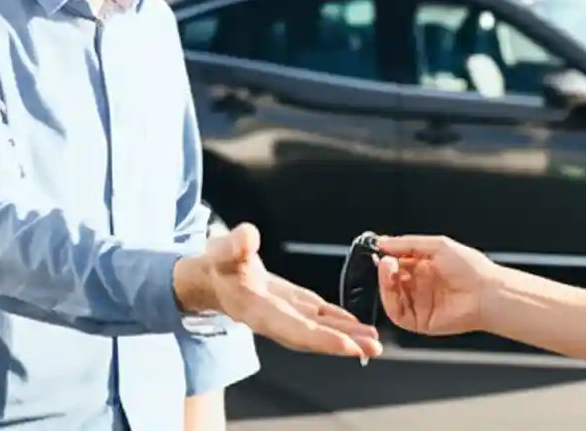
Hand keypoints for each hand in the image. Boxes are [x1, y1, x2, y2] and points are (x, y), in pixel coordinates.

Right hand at [179, 223, 383, 359]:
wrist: (211, 277)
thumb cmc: (216, 264)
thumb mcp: (221, 251)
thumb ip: (234, 246)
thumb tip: (248, 235)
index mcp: (258, 311)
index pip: (293, 329)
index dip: (321, 339)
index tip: (347, 346)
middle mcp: (275, 319)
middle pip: (312, 337)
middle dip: (342, 344)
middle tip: (372, 349)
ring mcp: (285, 314)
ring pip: (319, 329)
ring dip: (347, 337)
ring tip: (374, 343)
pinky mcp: (292, 306)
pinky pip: (319, 317)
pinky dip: (339, 323)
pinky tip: (358, 327)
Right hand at [375, 234, 504, 335]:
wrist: (486, 293)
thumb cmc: (471, 269)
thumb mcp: (437, 245)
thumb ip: (408, 244)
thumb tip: (383, 242)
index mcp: (426, 266)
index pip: (397, 262)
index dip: (387, 256)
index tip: (378, 249)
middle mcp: (422, 285)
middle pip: (392, 280)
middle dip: (385, 269)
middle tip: (384, 260)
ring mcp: (420, 304)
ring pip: (392, 296)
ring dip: (385, 282)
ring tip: (388, 269)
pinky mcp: (420, 321)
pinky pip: (397, 313)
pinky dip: (390, 300)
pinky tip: (392, 285)